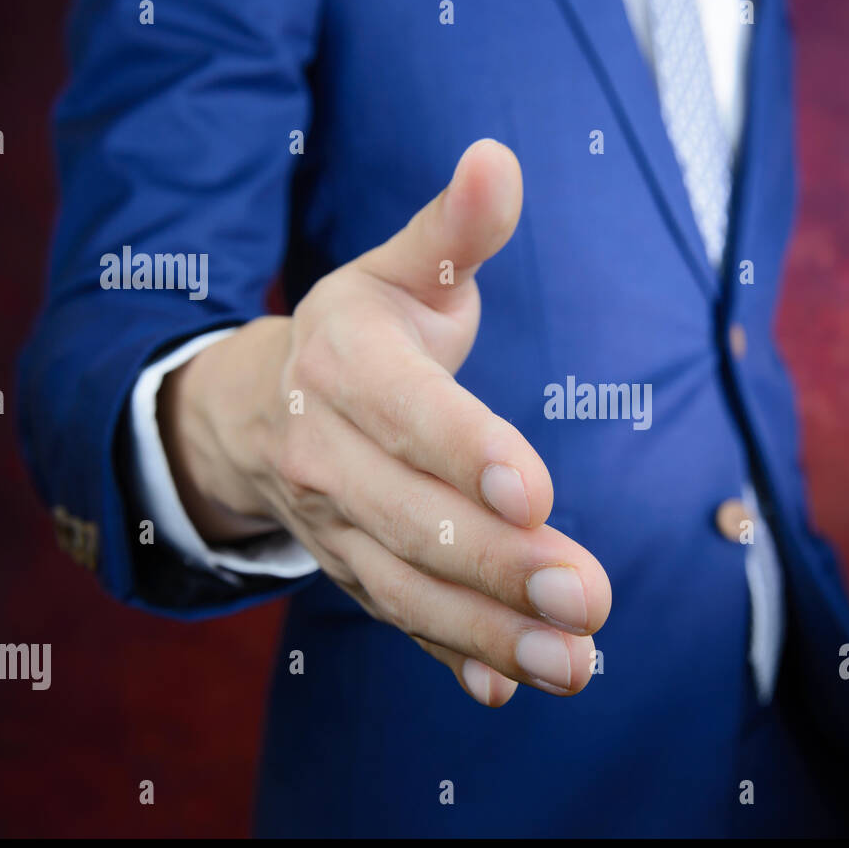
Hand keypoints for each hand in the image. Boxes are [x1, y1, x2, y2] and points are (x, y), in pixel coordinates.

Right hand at [158, 139, 610, 705]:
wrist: (257, 408)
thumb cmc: (356, 334)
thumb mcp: (395, 271)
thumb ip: (455, 229)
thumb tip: (501, 157)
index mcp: (346, 367)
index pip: (411, 415)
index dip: (470, 454)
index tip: (537, 493)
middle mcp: (330, 456)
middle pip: (414, 520)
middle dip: (501, 565)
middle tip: (590, 596)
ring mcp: (337, 527)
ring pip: (410, 589)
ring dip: (492, 631)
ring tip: (577, 662)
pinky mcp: (353, 571)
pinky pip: (399, 621)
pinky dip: (450, 658)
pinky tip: (508, 690)